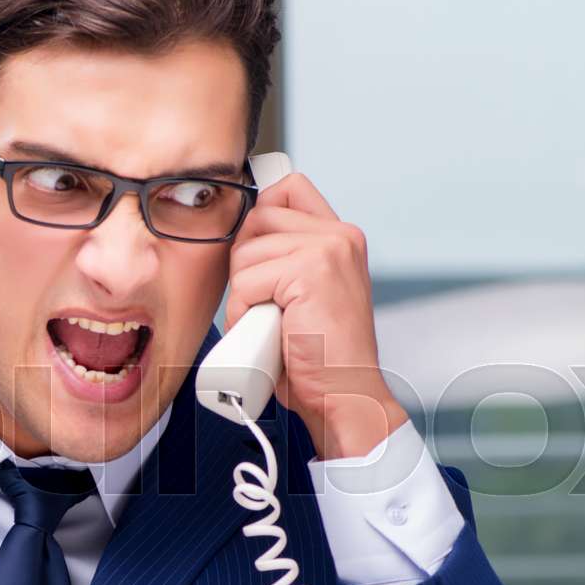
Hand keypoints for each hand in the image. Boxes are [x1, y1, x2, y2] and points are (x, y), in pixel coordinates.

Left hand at [224, 173, 407, 459]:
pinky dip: (243, 312)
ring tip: (267, 323)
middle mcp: (340, 236)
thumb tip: (241, 234)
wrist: (343, 395)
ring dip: (242, 295)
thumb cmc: (320, 357)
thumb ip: (287, 257)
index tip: (257, 257)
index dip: (260, 217)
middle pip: (257, 218)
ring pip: (246, 252)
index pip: (287, 189)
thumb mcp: (306, 295)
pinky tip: (266, 332)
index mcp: (342, 237)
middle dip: (245, 262)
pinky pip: (246, 282)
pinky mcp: (310, 271)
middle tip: (261, 302)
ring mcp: (327, 250)